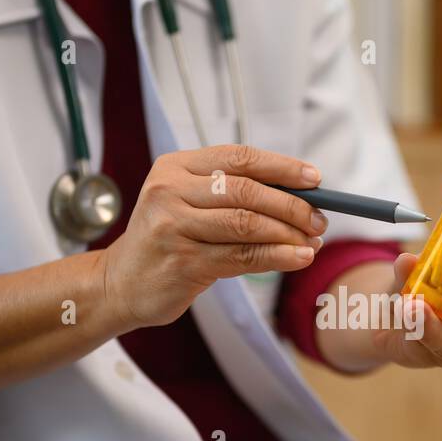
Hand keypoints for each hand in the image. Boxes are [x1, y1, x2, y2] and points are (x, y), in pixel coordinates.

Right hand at [101, 144, 328, 328]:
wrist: (122, 282)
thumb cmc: (168, 240)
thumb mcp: (189, 204)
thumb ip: (232, 195)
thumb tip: (300, 197)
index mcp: (175, 167)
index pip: (238, 158)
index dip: (281, 167)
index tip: (314, 179)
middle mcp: (170, 191)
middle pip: (246, 191)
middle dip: (291, 206)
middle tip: (319, 220)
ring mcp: (174, 227)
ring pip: (247, 224)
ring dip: (288, 234)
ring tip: (313, 242)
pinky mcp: (183, 263)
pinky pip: (242, 257)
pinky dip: (277, 257)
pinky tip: (298, 258)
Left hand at [373, 253, 441, 369]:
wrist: (403, 313)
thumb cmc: (439, 285)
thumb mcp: (437, 267)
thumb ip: (425, 264)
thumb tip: (409, 261)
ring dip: (438, 324)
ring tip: (418, 304)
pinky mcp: (430, 357)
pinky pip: (423, 346)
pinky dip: (412, 325)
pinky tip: (404, 310)